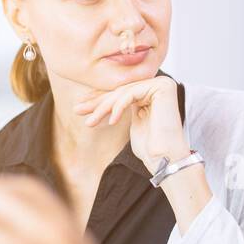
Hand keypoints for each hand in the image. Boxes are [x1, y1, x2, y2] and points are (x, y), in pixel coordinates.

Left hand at [74, 75, 188, 173]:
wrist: (166, 159)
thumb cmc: (150, 147)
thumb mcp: (128, 123)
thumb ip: (119, 108)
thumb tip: (96, 101)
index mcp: (152, 92)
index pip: (121, 93)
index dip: (99, 100)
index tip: (80, 107)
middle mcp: (158, 85)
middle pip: (121, 91)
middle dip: (97, 103)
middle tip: (78, 111)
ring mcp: (162, 84)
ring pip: (124, 92)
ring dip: (104, 107)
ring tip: (91, 121)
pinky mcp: (163, 87)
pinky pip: (132, 93)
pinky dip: (119, 106)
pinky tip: (111, 120)